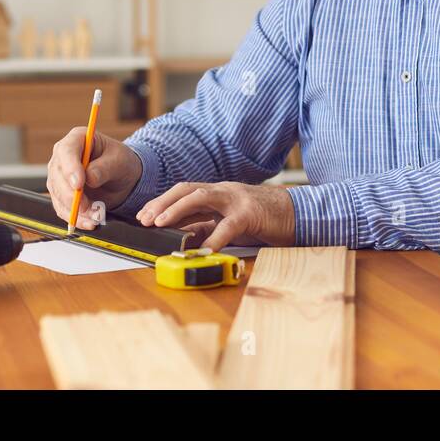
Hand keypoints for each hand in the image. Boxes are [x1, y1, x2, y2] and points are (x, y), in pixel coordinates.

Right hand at [46, 130, 142, 229]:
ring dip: (74, 209)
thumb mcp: (120, 160)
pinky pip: (62, 208)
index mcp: (78, 139)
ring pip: (57, 194)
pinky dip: (74, 218)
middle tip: (87, 206)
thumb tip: (90, 177)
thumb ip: (105, 167)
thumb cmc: (121, 162)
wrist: (123, 177)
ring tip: (94, 216)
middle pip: (57, 175)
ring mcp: (60, 175)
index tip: (79, 184)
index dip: (70, 168)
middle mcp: (64, 156)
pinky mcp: (61, 193)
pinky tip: (88, 222)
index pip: (66, 151)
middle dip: (71, 194)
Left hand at [135, 182, 295, 249]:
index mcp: (217, 194)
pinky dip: (213, 239)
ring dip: (177, 210)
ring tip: (160, 224)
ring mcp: (236, 200)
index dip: (161, 203)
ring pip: (200, 197)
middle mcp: (223, 192)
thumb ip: (208, 227)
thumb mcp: (229, 223)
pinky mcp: (250, 214)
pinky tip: (202, 250)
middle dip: (162, 203)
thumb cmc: (262, 219)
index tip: (143, 216)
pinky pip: (227, 226)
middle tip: (145, 219)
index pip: (183, 193)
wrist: (296, 213)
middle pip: (186, 189)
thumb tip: (183, 239)